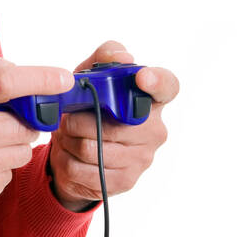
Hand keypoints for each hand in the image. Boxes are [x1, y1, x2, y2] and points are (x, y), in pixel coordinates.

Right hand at [0, 38, 74, 224]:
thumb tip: (14, 68)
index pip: (3, 82)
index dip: (40, 79)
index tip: (64, 79)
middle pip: (21, 124)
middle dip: (26, 121)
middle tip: (10, 119)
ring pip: (22, 152)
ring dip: (15, 145)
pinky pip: (9, 176)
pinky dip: (1, 168)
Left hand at [47, 39, 178, 209]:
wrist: (73, 154)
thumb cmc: (86, 110)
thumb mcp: (89, 79)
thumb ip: (104, 58)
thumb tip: (123, 55)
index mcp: (151, 100)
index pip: (167, 86)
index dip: (157, 81)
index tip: (141, 78)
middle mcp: (154, 130)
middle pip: (113, 125)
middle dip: (80, 120)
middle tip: (69, 118)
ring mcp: (142, 158)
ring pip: (94, 148)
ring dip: (70, 140)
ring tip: (69, 135)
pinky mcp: (125, 180)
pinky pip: (85, 170)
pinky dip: (68, 161)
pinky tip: (71, 156)